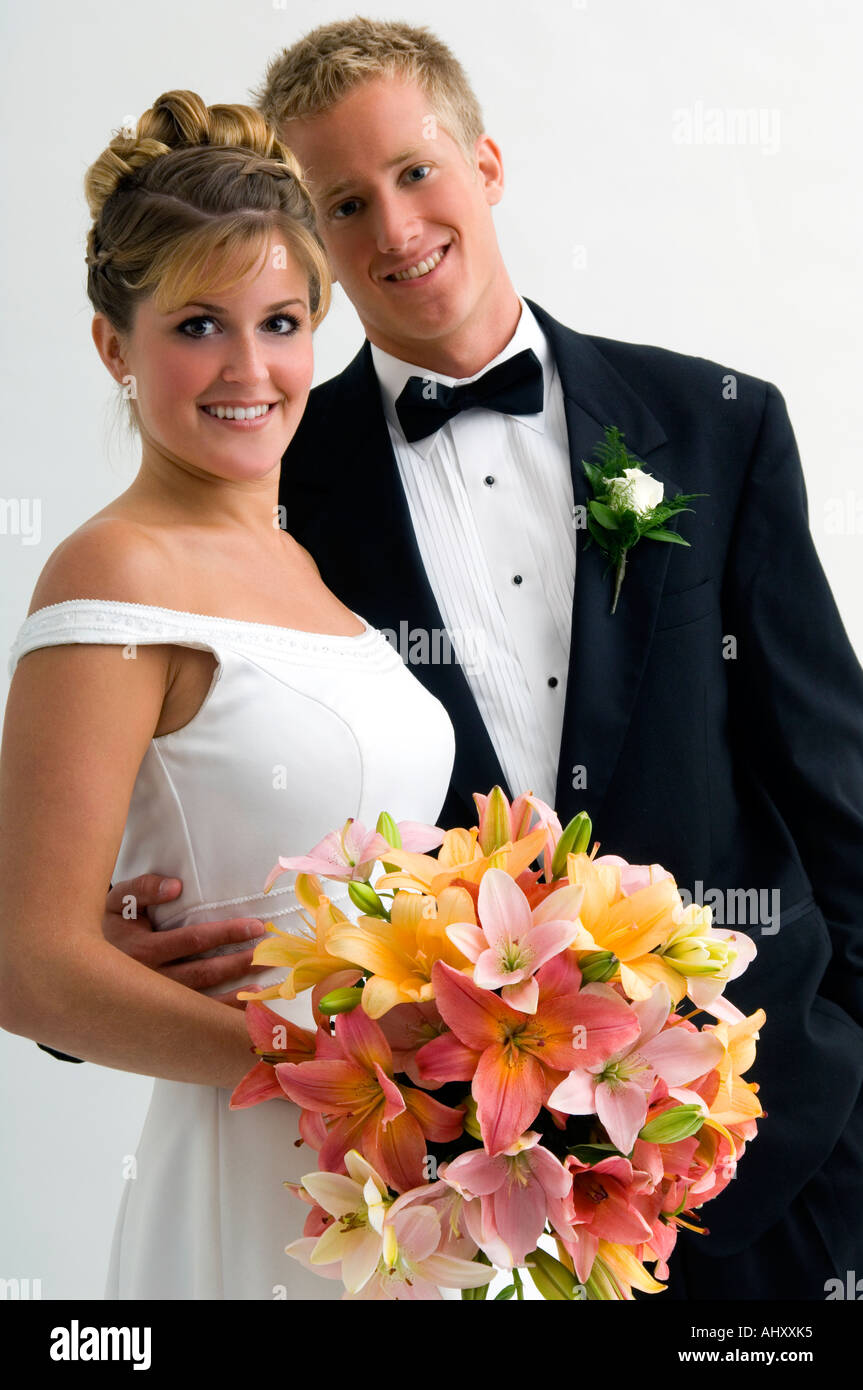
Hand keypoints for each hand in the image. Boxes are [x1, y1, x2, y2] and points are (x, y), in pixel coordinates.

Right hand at [102, 875, 271, 1007]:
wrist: (74, 971)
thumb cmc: (107, 928)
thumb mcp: (115, 901)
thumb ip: (142, 888)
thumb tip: (176, 887)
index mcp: (140, 950)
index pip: (193, 940)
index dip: (227, 933)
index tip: (255, 926)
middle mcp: (148, 981)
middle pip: (203, 973)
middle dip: (239, 963)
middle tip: (268, 953)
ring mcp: (153, 1005)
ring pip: (200, 1002)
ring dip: (234, 995)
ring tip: (262, 984)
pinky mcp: (156, 1019)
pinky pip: (192, 1022)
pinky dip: (219, 1018)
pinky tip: (242, 1014)